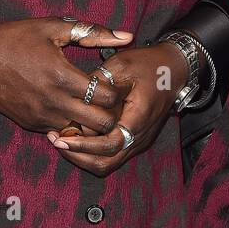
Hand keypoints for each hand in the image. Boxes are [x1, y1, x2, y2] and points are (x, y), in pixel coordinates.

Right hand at [0, 18, 133, 134]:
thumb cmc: (18, 38)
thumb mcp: (55, 28)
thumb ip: (93, 32)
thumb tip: (127, 37)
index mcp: (63, 76)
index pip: (107, 97)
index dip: (117, 91)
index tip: (114, 83)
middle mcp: (54, 101)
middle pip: (100, 123)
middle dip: (109, 112)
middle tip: (106, 99)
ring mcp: (41, 116)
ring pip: (81, 131)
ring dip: (88, 120)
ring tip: (87, 103)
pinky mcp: (31, 124)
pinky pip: (60, 131)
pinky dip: (68, 122)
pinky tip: (66, 105)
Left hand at [45, 41, 188, 176]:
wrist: (174, 69)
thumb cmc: (147, 65)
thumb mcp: (120, 66)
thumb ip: (99, 84)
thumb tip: (78, 102)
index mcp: (138, 119)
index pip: (109, 145)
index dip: (83, 145)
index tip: (60, 137)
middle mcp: (140, 136)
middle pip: (105, 162)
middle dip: (77, 156)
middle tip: (55, 140)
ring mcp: (138, 140)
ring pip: (107, 162)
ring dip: (83, 155)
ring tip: (60, 139)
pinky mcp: (133, 139)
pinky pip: (111, 154)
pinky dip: (91, 150)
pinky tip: (74, 135)